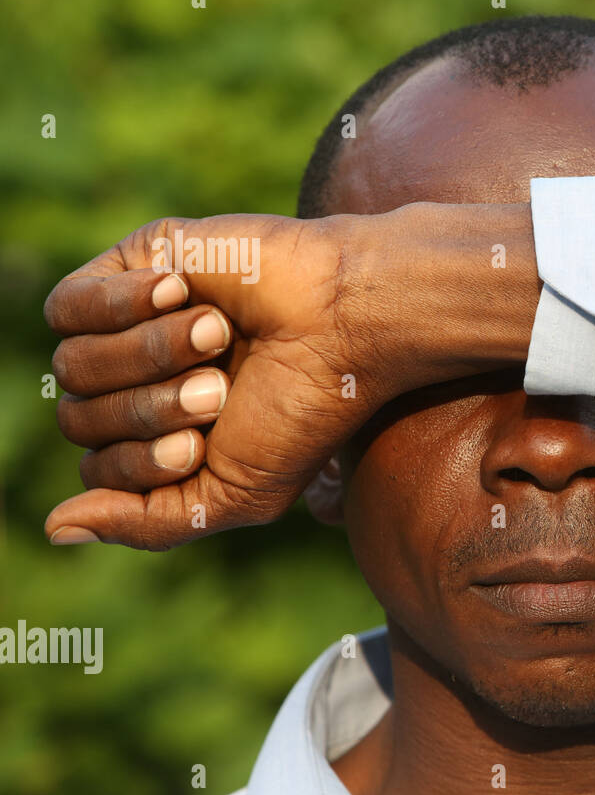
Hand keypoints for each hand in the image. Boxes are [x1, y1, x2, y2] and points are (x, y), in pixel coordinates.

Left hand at [43, 204, 538, 549]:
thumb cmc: (304, 411)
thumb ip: (149, 523)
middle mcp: (148, 382)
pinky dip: (120, 307)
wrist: (341, 324)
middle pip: (77, 419)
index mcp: (173, 436)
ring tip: (215, 333)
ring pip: (71, 366)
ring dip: (149, 355)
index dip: (140, 461)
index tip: (203, 443)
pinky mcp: (133, 265)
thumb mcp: (237, 494)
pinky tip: (184, 292)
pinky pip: (67, 307)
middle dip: (150, 410)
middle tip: (219, 386)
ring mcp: (136, 323)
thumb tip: (55, 529)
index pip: (99, 467)